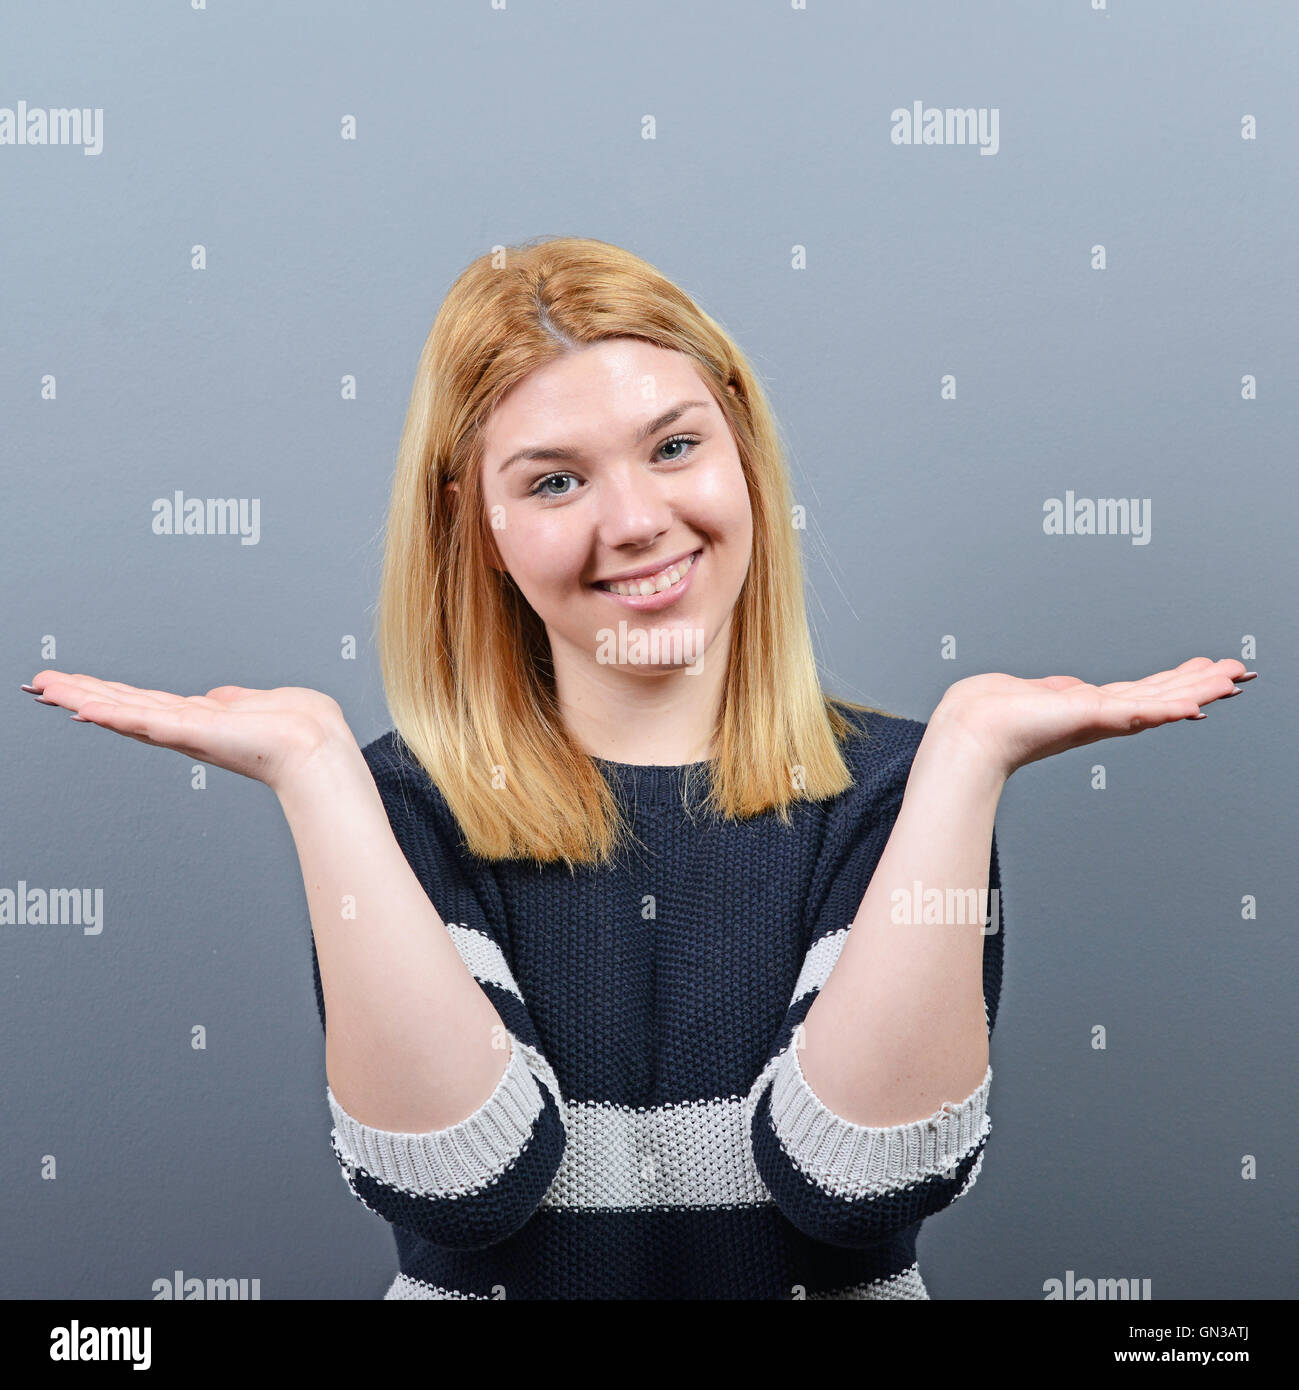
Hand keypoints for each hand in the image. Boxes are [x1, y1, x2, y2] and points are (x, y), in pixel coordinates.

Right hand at [21, 670, 356, 794]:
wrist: (319, 749)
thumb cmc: (305, 728)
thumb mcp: (261, 703)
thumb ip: (235, 700)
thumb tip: (221, 697)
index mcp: (202, 719)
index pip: (144, 703)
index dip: (108, 694)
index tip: (75, 686)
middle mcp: (187, 728)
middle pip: (122, 706)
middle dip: (80, 694)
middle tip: (40, 684)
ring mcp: (186, 732)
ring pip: (123, 711)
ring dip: (82, 698)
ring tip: (46, 688)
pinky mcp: (192, 732)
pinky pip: (144, 720)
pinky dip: (113, 713)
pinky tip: (82, 707)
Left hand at [932, 657, 1254, 778]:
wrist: (967, 730)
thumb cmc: (983, 712)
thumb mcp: (1031, 691)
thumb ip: (1054, 689)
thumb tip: (1064, 687)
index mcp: (1083, 707)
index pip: (1139, 693)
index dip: (1173, 684)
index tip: (1204, 673)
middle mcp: (1096, 715)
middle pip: (1159, 696)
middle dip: (1199, 684)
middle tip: (1238, 673)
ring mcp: (1095, 718)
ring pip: (1158, 702)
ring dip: (1197, 691)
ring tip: (1233, 680)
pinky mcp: (1089, 717)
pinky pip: (1137, 711)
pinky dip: (1168, 707)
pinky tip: (1197, 703)